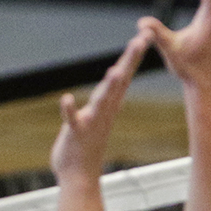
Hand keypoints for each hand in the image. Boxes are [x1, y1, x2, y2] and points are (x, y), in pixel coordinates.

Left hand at [50, 31, 148, 184]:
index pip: (124, 76)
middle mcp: (104, 111)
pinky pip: (72, 121)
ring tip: (115, 70)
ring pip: (101, 101)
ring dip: (108, 87)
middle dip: (129, 60)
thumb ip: (106, 97)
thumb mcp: (99, 115)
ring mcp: (91, 122)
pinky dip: (69, 110)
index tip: (145, 35)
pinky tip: (65, 98)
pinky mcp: (76, 134)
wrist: (79, 175)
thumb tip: (116, 78)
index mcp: (109, 106)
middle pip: (119, 82)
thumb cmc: (86, 145)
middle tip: (142, 39)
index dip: (133, 56)